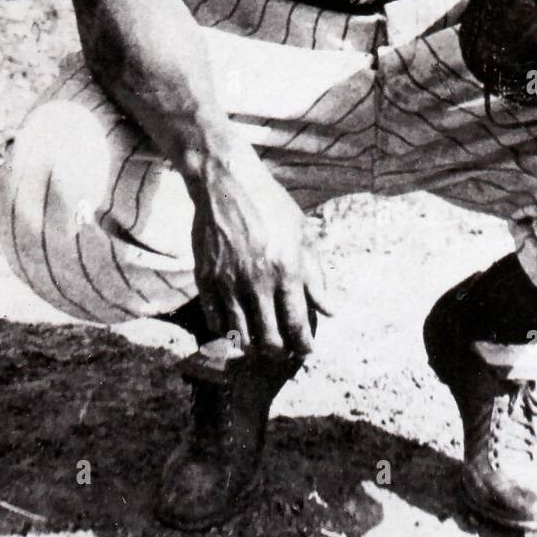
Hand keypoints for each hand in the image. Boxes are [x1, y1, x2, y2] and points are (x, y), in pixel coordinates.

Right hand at [189, 138, 332, 356]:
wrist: (226, 183)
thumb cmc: (270, 206)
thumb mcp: (302, 234)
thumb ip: (316, 276)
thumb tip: (330, 310)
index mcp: (286, 270)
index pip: (296, 324)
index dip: (303, 346)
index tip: (306, 351)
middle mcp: (257, 282)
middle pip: (269, 339)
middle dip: (279, 352)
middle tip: (283, 350)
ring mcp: (228, 283)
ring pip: (241, 335)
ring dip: (252, 346)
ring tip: (260, 342)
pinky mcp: (205, 279)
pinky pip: (215, 320)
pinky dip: (227, 330)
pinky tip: (237, 325)